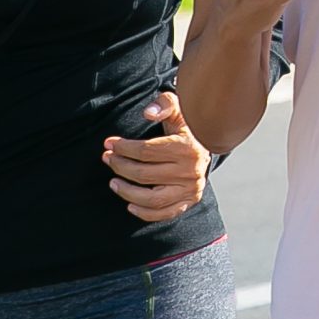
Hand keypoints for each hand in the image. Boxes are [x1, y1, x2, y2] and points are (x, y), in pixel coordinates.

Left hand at [104, 90, 211, 223]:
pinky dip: (145, 212)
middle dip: (120, 166)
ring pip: (152, 198)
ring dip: (127, 192)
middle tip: (107, 158)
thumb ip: (164, 105)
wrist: (210, 144)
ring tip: (113, 182)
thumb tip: (148, 113)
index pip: (146, 151)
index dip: (123, 148)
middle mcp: (190, 171)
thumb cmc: (188, 125)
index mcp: (186, 148)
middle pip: (144, 174)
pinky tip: (129, 204)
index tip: (109, 143)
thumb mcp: (179, 108)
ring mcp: (190, 189)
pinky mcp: (189, 201)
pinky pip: (164, 213)